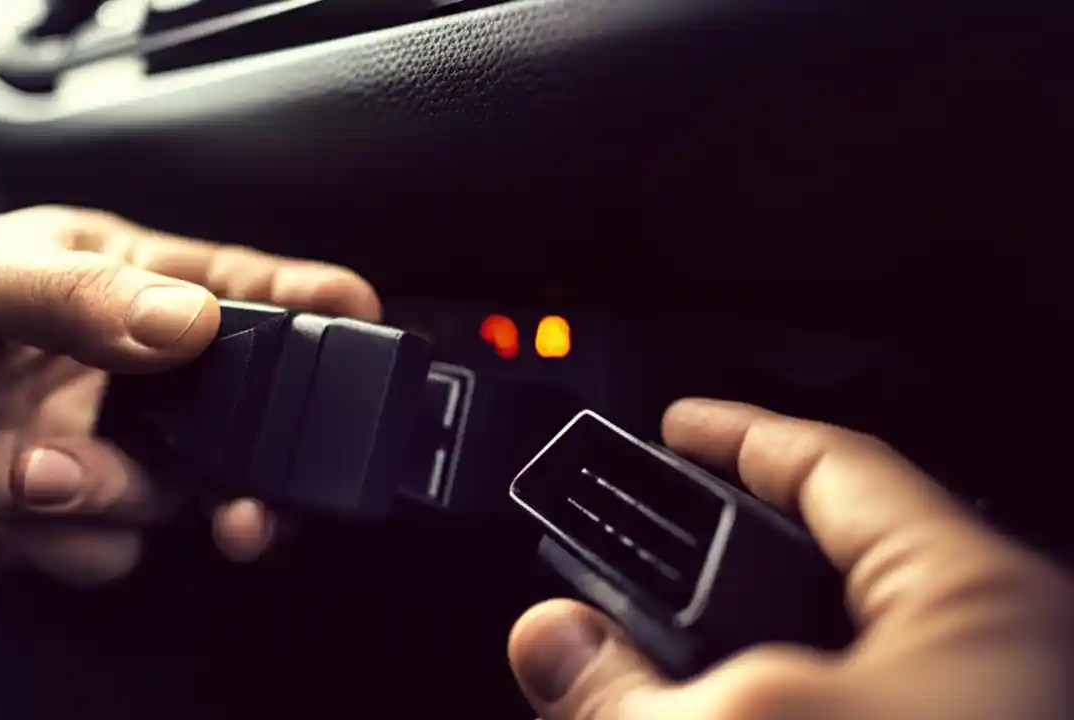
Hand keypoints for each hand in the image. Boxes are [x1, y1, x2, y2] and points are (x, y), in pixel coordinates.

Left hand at [0, 206, 379, 584]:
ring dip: (119, 498)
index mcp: (106, 284)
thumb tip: (191, 323)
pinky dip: (73, 540)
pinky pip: (116, 546)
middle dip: (255, 460)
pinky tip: (11, 506)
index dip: (305, 304)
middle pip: (237, 412)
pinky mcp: (59, 517)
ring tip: (36, 476)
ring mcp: (93, 445)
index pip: (233, 289)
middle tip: (254, 500)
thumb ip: (77, 297)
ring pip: (179, 492)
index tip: (363, 323)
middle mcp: (115, 369)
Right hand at [509, 399, 1073, 719]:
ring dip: (726, 672)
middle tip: (633, 562)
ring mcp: (963, 716)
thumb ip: (625, 686)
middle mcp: (985, 659)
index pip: (835, 468)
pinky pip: (836, 719)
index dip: (737, 436)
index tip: (675, 426)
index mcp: (973, 597)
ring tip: (643, 677)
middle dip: (717, 573)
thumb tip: (551, 644)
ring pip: (822, 675)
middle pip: (824, 578)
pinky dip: (757, 716)